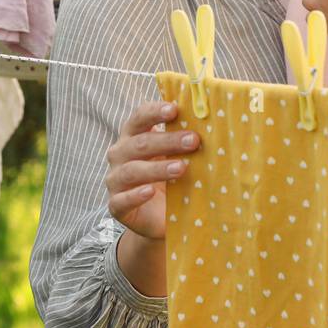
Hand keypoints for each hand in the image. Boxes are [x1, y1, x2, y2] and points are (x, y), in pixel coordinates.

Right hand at [105, 100, 199, 240]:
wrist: (162, 218)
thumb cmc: (171, 180)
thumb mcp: (179, 158)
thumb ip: (186, 143)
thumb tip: (212, 126)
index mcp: (133, 136)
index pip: (139, 118)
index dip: (155, 112)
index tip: (175, 109)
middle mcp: (120, 155)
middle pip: (140, 143)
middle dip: (167, 141)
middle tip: (193, 140)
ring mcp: (115, 181)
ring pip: (132, 171)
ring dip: (157, 168)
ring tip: (181, 168)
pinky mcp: (116, 206)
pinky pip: (122, 200)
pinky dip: (136, 195)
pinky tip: (150, 191)